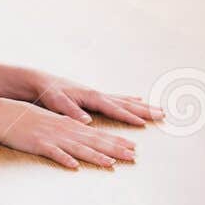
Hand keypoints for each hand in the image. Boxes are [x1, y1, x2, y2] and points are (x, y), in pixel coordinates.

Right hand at [0, 100, 136, 169]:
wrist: (5, 114)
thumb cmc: (29, 119)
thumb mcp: (53, 122)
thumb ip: (70, 130)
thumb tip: (84, 136)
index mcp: (70, 125)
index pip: (98, 134)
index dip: (117, 141)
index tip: (134, 147)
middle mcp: (66, 131)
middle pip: (94, 141)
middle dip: (115, 149)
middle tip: (134, 156)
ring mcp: (53, 137)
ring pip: (78, 148)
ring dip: (95, 156)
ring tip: (111, 163)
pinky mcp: (39, 144)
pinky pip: (53, 153)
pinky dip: (64, 159)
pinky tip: (73, 166)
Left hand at [26, 70, 165, 126]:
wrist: (41, 81)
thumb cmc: (48, 92)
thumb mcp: (57, 102)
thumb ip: (71, 111)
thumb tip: (87, 121)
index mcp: (91, 96)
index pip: (114, 108)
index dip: (129, 117)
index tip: (144, 123)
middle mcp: (98, 94)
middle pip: (126, 103)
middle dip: (145, 110)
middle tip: (163, 114)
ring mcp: (97, 94)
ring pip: (125, 101)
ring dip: (142, 106)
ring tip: (158, 109)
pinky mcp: (94, 96)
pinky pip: (118, 99)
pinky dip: (130, 100)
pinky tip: (138, 100)